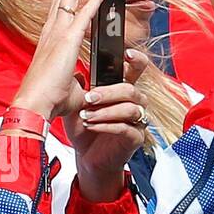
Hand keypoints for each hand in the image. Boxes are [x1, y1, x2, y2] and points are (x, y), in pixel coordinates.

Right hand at [11, 0, 114, 119]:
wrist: (35, 106)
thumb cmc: (50, 101)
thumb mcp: (70, 87)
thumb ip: (77, 81)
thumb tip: (84, 83)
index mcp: (49, 40)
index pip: (59, 9)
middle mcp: (50, 31)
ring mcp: (57, 33)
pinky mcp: (67, 39)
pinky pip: (85, 10)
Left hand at [65, 49, 149, 201]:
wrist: (86, 159)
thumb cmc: (85, 131)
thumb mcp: (77, 106)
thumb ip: (79, 89)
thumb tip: (77, 72)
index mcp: (122, 90)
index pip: (136, 69)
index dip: (136, 60)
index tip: (126, 54)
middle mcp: (134, 104)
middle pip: (130, 89)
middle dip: (108, 92)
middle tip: (89, 97)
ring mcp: (137, 121)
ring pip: (129, 108)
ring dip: (105, 111)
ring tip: (86, 115)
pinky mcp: (134, 138)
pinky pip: (124, 128)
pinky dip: (106, 125)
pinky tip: (92, 125)